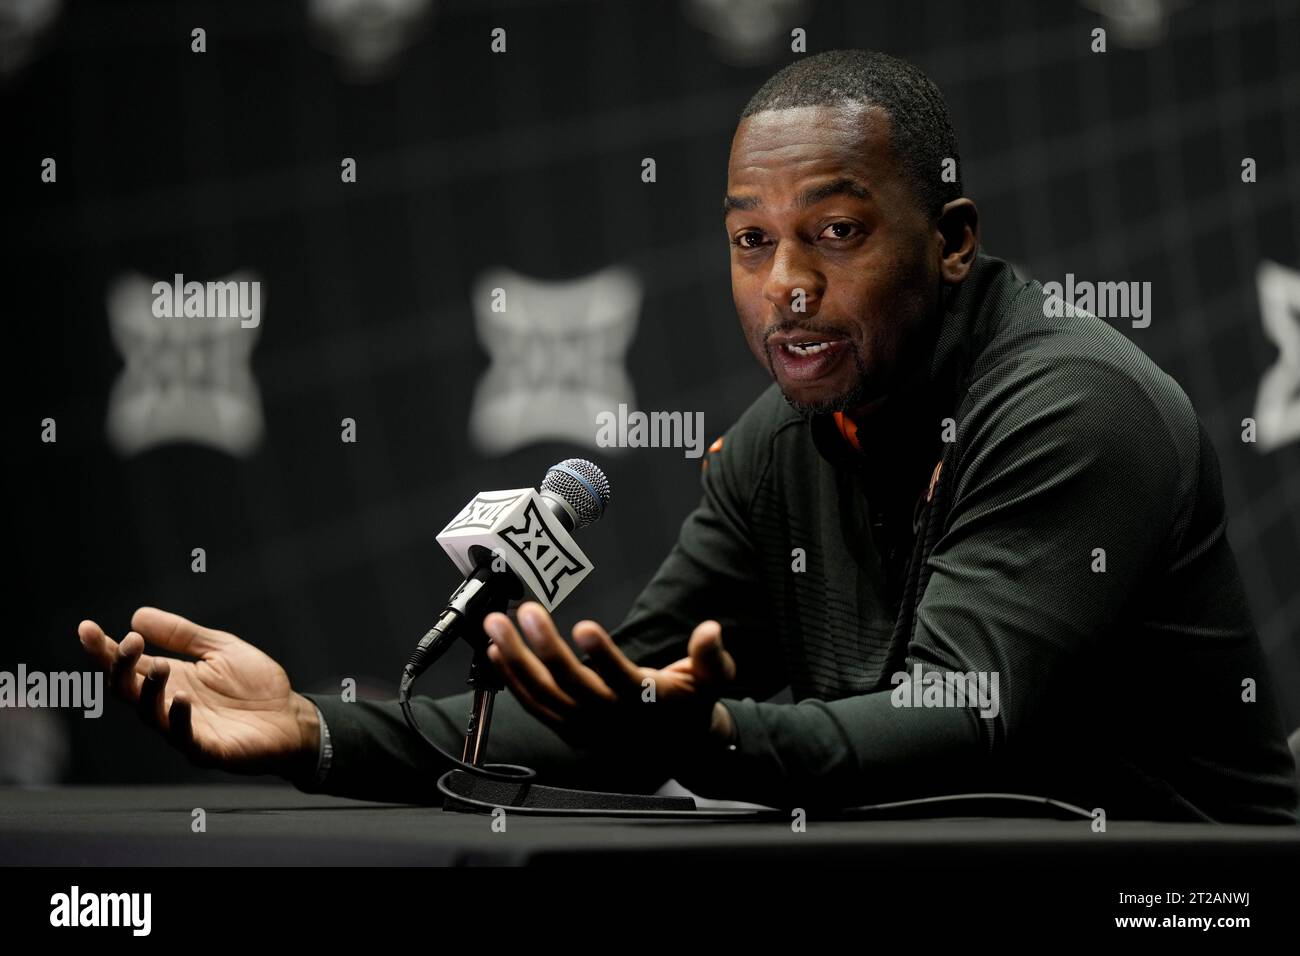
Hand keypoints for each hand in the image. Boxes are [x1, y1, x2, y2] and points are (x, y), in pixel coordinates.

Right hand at [76, 607, 318, 778]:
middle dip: (120, 667)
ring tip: (161, 668)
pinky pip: (184, 738)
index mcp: (170, 680)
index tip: (86, 628)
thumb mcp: (220, 649)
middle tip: (130, 644)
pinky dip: (178, 719)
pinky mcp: (207, 750)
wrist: (293, 717)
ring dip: (149, 691)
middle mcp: (168, 705)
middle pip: (127, 690)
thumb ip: (183, 634)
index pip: (128, 665)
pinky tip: (181, 700)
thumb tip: (137, 616)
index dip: (103, 649)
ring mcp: (185, 730)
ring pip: (149, 715)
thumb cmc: (257, 686)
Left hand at [483, 601, 736, 753]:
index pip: (621, 679)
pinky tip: (496, 652)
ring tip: (497, 626)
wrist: (678, 746)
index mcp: (645, 701)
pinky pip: (534, 705)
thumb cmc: (690, 704)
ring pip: (544, 695)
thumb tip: (711, 631)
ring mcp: (584, 724)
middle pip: (571, 684)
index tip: (585, 626)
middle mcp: (610, 716)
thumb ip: (711, 656)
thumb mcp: (713, 679)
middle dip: (545, 647)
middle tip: (527, 611)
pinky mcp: (568, 726)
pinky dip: (512, 680)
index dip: (603, 655)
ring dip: (516, 660)